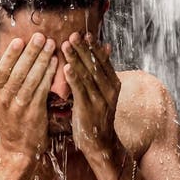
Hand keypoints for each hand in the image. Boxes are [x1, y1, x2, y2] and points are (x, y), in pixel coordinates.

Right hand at [0, 33, 57, 158]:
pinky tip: (55, 64)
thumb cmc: (9, 118)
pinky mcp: (32, 114)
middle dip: (29, 52)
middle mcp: (3, 99)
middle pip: (16, 71)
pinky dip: (48, 75)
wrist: (17, 148)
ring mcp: (17, 108)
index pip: (0, 69)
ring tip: (51, 45)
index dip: (9, 54)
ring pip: (29, 80)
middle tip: (40, 36)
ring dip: (41, 60)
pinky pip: (41, 91)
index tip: (18, 39)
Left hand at [62, 32, 119, 157]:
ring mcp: (100, 101)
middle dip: (84, 49)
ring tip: (66, 45)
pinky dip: (73, 78)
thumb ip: (102, 71)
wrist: (101, 145)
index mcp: (114, 84)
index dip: (94, 47)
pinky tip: (66, 68)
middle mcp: (110, 91)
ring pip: (87, 76)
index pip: (103, 61)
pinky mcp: (89, 110)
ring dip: (76, 59)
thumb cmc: (98, 116)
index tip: (85, 34)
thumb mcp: (104, 92)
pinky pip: (80, 91)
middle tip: (73, 34)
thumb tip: (106, 47)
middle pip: (95, 65)